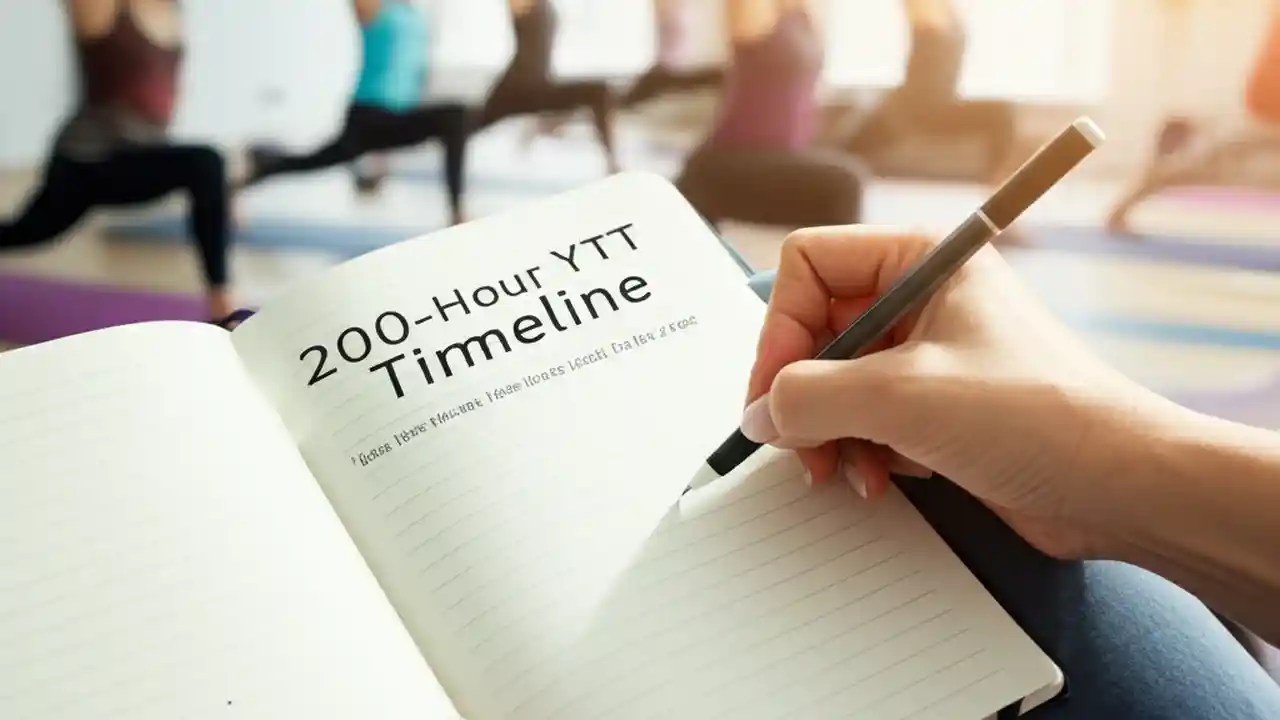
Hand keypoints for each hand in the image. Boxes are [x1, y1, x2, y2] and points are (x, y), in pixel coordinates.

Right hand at [740, 226, 1168, 559]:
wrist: (1121, 486)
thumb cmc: (1038, 415)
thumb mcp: (902, 396)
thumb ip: (810, 397)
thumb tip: (760, 413)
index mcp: (921, 259)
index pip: (809, 265)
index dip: (781, 329)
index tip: (776, 392)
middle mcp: (921, 298)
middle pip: (815, 330)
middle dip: (802, 394)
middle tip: (799, 444)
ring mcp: (929, 355)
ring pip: (835, 382)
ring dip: (829, 433)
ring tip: (847, 471)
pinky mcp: (937, 408)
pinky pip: (866, 419)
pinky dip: (860, 451)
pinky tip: (880, 480)